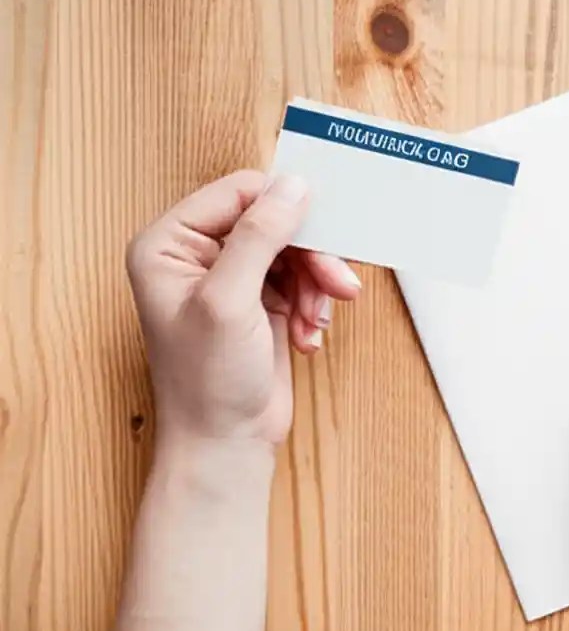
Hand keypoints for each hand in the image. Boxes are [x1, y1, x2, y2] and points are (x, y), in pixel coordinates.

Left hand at [126, 170, 360, 448]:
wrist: (224, 445)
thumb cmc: (207, 382)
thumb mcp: (229, 300)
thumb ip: (259, 237)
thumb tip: (293, 186)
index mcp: (169, 244)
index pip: (238, 193)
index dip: (283, 206)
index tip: (322, 228)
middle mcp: (197, 256)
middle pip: (273, 221)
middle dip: (310, 255)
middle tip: (336, 282)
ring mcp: (231, 279)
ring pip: (295, 251)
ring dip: (317, 283)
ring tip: (318, 320)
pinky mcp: (261, 302)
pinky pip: (303, 280)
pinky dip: (315, 305)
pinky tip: (309, 335)